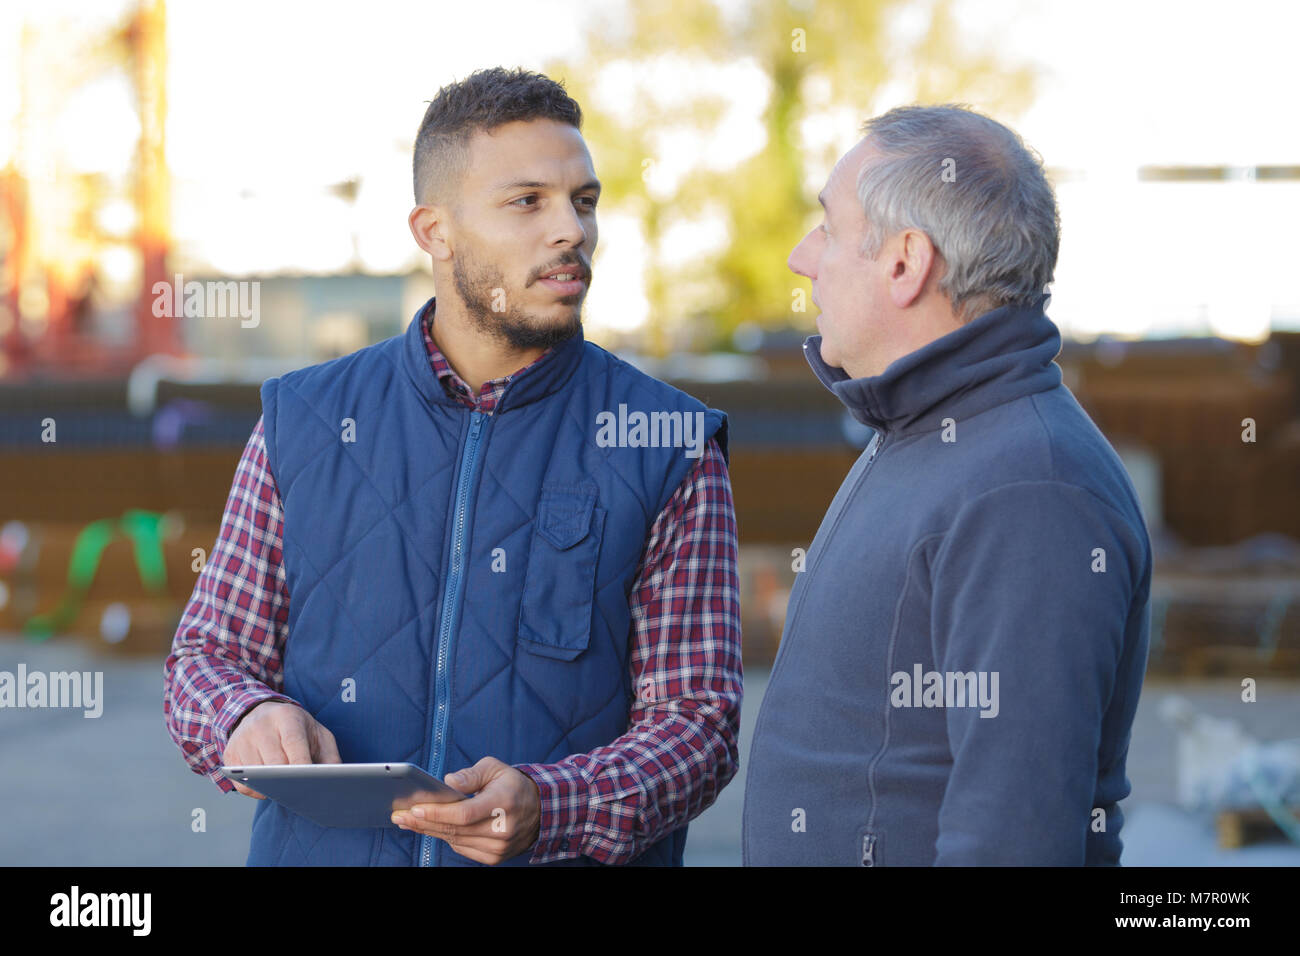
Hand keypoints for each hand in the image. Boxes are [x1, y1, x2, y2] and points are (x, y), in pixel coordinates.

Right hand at [222, 700, 340, 797]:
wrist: (260, 712)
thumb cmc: (295, 728)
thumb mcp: (318, 734)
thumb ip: (330, 756)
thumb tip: (336, 780)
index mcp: (286, 717)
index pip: (293, 742)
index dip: (301, 764)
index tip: (311, 782)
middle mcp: (260, 726)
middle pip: (274, 762)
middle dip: (288, 780)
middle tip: (302, 791)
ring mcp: (242, 740)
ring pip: (256, 774)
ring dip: (272, 786)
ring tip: (287, 788)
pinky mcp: (230, 754)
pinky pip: (241, 784)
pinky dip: (256, 791)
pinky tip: (268, 788)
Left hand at [391, 757, 540, 864]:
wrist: (541, 811)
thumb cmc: (513, 785)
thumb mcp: (496, 768)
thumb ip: (470, 774)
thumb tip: (447, 783)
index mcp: (504, 802)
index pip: (464, 813)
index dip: (438, 812)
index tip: (414, 808)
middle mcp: (502, 829)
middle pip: (455, 829)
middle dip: (423, 822)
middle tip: (400, 815)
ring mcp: (499, 847)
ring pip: (455, 840)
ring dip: (430, 831)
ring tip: (408, 821)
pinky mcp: (494, 858)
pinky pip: (462, 848)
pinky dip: (446, 838)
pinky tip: (431, 828)